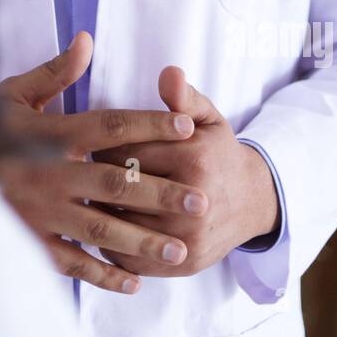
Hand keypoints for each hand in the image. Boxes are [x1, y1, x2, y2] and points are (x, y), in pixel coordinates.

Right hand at [0, 33, 201, 294]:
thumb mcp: (12, 92)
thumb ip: (55, 72)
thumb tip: (87, 39)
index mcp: (52, 133)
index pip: (111, 126)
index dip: (150, 125)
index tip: (187, 126)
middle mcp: (52, 173)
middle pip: (116, 184)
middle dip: (161, 192)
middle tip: (200, 200)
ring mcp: (42, 212)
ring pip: (101, 229)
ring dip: (143, 240)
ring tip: (179, 249)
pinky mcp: (29, 241)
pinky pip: (72, 263)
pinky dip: (103, 275)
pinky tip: (134, 283)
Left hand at [91, 66, 280, 276]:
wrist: (251, 202)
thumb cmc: (218, 153)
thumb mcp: (208, 118)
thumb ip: (183, 97)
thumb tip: (168, 73)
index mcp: (193, 158)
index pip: (125, 149)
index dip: (102, 146)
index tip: (93, 143)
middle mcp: (192, 200)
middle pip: (120, 188)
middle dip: (96, 180)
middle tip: (85, 173)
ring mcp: (188, 237)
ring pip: (121, 225)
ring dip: (98, 213)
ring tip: (90, 198)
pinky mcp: (182, 263)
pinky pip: (129, 257)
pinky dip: (110, 244)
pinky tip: (103, 228)